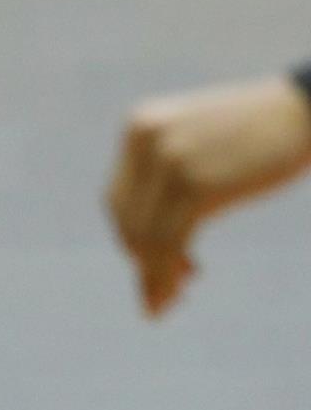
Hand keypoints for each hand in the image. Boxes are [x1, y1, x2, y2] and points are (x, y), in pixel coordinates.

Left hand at [106, 77, 310, 317]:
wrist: (307, 110)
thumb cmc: (264, 135)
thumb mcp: (202, 149)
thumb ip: (169, 179)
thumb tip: (145, 241)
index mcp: (139, 128)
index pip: (118, 199)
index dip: (132, 238)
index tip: (157, 263)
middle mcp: (145, 142)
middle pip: (126, 220)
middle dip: (142, 259)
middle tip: (168, 289)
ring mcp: (168, 162)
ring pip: (144, 236)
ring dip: (152, 275)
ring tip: (169, 300)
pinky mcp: (195, 184)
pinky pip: (168, 242)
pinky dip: (164, 274)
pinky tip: (178, 290)